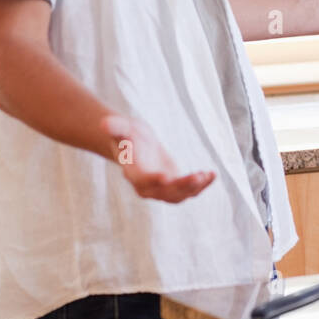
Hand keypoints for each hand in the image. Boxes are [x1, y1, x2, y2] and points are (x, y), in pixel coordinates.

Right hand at [101, 113, 215, 202]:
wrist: (134, 144)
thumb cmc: (127, 135)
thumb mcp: (122, 128)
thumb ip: (115, 127)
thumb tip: (104, 122)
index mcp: (133, 173)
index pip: (142, 180)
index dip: (153, 180)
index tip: (167, 177)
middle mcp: (146, 186)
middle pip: (164, 192)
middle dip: (181, 186)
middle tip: (197, 176)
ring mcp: (161, 188)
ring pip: (178, 196)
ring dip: (194, 188)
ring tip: (206, 175)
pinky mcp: (173, 185)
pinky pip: (189, 191)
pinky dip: (202, 185)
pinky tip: (213, 174)